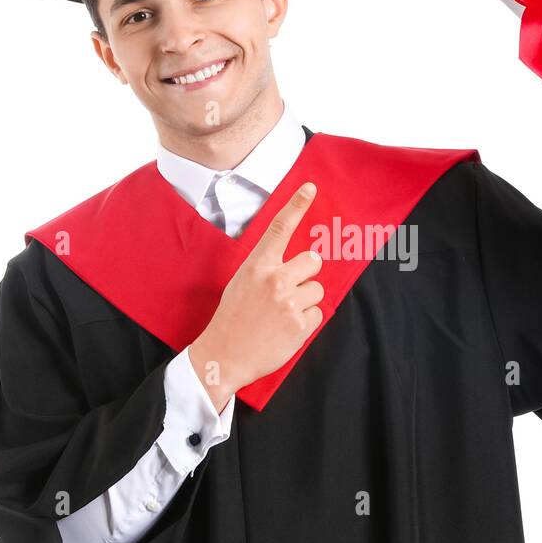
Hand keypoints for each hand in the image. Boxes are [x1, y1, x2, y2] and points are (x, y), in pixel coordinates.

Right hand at [188, 182, 324, 409]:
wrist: (223, 356)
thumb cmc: (233, 318)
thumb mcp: (241, 282)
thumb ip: (267, 268)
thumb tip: (297, 261)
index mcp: (257, 266)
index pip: (280, 229)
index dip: (297, 206)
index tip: (310, 187)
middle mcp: (275, 280)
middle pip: (313, 260)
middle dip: (308, 273)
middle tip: (290, 289)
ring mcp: (289, 303)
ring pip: (318, 289)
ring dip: (306, 300)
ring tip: (282, 314)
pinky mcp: (300, 325)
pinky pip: (318, 314)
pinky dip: (306, 322)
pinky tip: (286, 329)